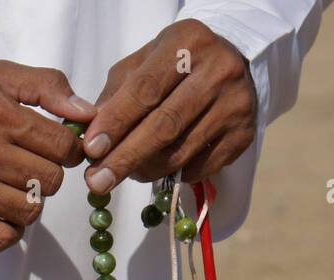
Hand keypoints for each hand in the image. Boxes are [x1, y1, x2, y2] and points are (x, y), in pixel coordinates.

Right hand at [0, 61, 95, 251]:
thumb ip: (44, 85)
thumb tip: (85, 113)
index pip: (63, 146)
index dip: (67, 150)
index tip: (54, 150)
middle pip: (50, 181)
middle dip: (47, 176)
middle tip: (30, 169)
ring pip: (30, 212)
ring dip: (29, 204)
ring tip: (12, 191)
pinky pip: (1, 238)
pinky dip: (8, 230)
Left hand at [83, 18, 257, 193]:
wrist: (231, 64)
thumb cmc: (172, 66)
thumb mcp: (141, 64)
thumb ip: (114, 95)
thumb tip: (90, 136)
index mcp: (187, 44)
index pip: (146, 89)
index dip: (116, 123)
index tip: (91, 150)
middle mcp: (218, 71)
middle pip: (164, 126)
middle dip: (125, 158)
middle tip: (96, 182)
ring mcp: (235, 105)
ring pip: (179, 153)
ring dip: (143, 170)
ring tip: (123, 171)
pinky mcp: (243, 135)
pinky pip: (197, 168)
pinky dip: (170, 174)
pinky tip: (157, 165)